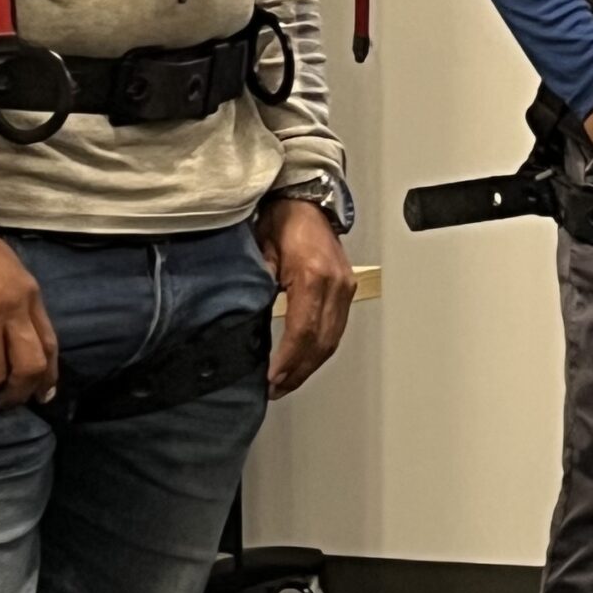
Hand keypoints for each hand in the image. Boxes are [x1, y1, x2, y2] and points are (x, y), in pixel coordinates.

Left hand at [257, 197, 355, 397]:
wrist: (305, 203)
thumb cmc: (280, 222)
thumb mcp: (258, 254)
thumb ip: (256, 290)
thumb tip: (246, 328)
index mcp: (313, 276)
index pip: (302, 330)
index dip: (287, 360)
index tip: (270, 379)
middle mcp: (336, 284)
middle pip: (322, 342)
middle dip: (299, 371)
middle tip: (276, 389)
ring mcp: (345, 288)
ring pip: (333, 339)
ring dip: (311, 365)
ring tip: (288, 382)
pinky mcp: (347, 289)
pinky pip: (337, 328)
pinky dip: (321, 349)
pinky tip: (304, 360)